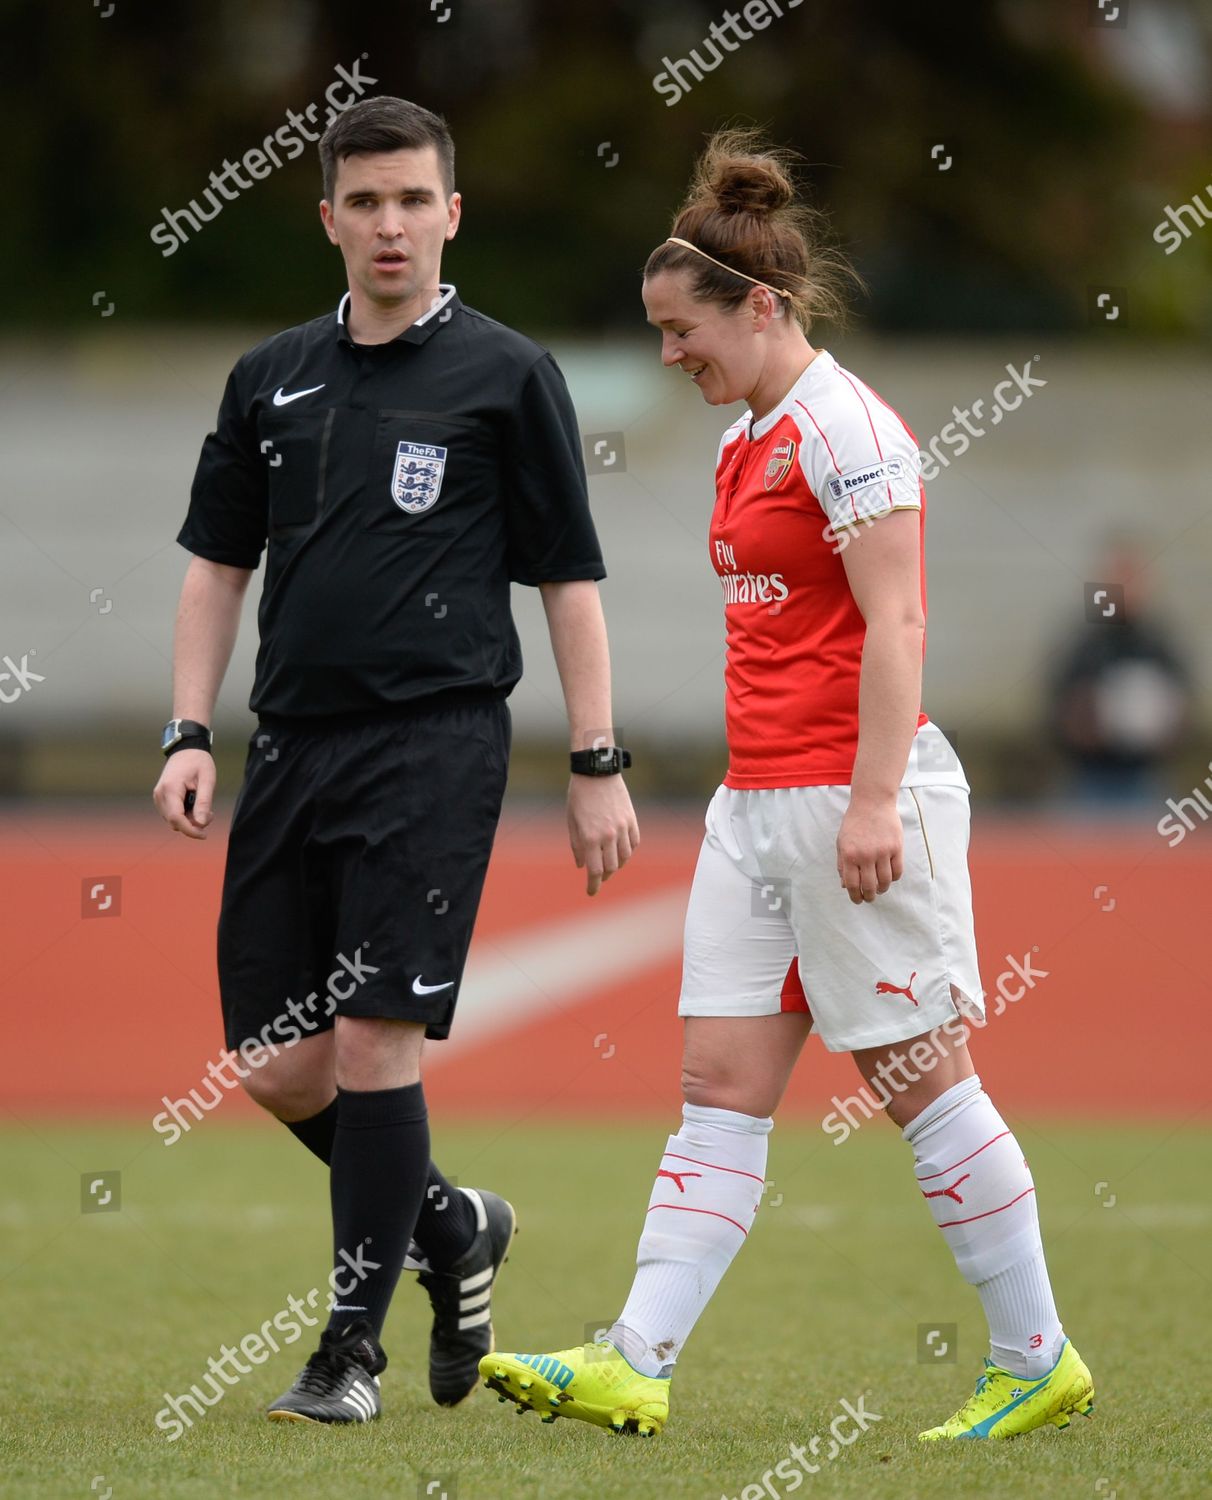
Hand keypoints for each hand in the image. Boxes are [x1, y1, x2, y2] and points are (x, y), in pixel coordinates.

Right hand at [153, 749, 215, 839]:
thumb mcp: (207, 780)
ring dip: (189, 820)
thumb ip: (204, 802)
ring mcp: (159, 797)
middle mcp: (160, 795)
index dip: (190, 830)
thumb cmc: (198, 762)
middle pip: (175, 822)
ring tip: (203, 806)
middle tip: (210, 813)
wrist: (186, 749)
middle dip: (193, 824)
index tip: (204, 835)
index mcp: (170, 789)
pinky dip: (185, 815)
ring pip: (173, 820)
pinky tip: (195, 805)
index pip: (176, 818)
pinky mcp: (161, 799)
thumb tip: (200, 824)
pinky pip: (172, 815)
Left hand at [567, 775, 639, 895]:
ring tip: (610, 864)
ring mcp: (622, 827)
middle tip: (599, 877)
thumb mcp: (572, 822)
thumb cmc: (579, 796)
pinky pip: (634, 843)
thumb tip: (581, 866)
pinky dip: (628, 850)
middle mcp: (608, 835)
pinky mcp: (631, 819)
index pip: (594, 871)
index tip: (591, 892)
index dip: (593, 885)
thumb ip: (576, 846)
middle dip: (604, 876)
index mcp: (590, 837)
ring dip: (617, 864)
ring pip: (625, 857)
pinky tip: (621, 850)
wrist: (597, 772)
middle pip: (611, 867)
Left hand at [836, 794, 902, 904]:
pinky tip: (888, 878)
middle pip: (869, 886)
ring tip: (880, 889)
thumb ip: (842, 864)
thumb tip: (845, 886)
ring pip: (885, 881)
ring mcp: (882, 852)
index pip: (852, 884)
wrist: (872, 802)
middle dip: (869, 897)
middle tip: (870, 898)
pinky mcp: (896, 848)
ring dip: (882, 890)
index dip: (855, 896)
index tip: (858, 900)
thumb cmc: (854, 823)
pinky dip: (893, 879)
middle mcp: (865, 855)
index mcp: (849, 855)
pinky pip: (897, 871)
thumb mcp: (842, 842)